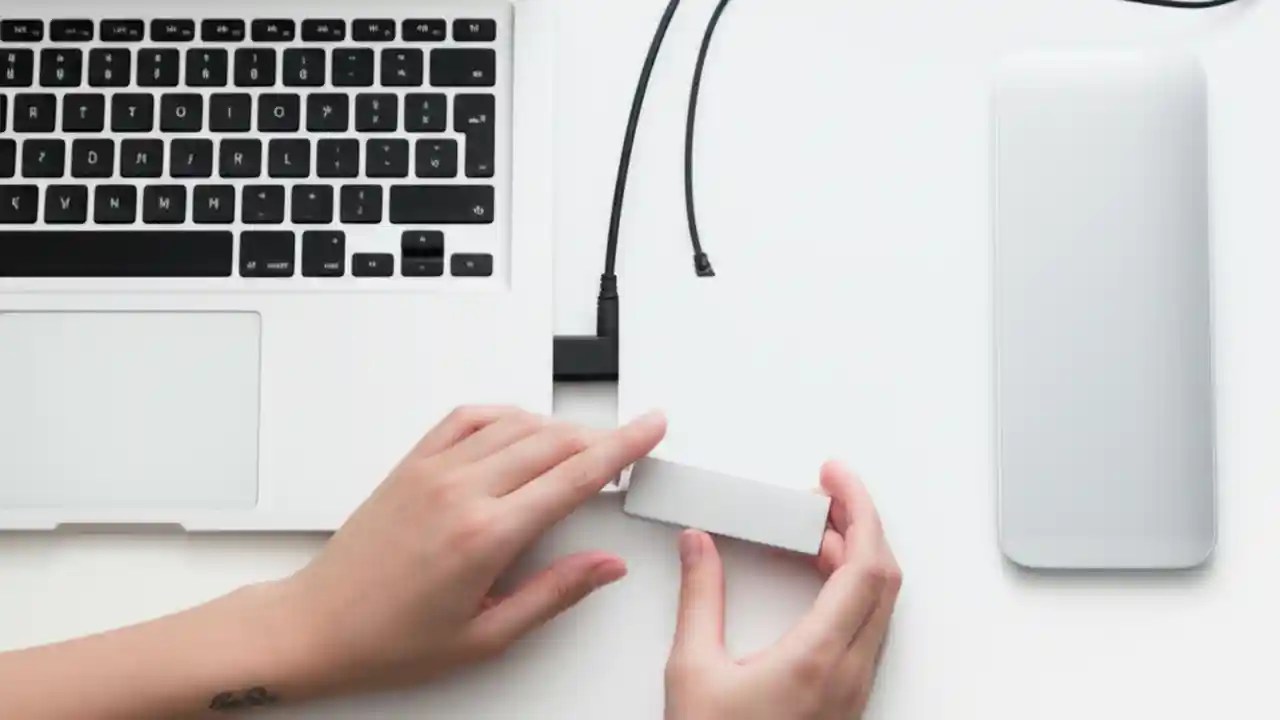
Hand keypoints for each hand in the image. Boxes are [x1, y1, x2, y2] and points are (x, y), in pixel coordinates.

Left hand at [274, 406, 666, 696]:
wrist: (317, 626)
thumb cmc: (391, 640)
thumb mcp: (487, 637)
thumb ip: (555, 594)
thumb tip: (605, 566)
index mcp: (486, 536)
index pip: (574, 475)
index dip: (623, 446)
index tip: (650, 427)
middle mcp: (461, 491)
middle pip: (552, 442)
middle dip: (600, 437)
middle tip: (627, 446)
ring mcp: (433, 471)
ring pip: (515, 424)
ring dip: (558, 427)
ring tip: (581, 447)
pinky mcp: (411, 464)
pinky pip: (467, 417)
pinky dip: (505, 414)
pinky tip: (520, 427)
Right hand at [664, 462, 900, 719]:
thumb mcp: (693, 671)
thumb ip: (699, 598)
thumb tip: (699, 548)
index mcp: (819, 658)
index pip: (865, 564)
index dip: (858, 509)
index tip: (837, 478)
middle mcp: (850, 672)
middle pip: (884, 578)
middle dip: (862, 523)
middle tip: (828, 493)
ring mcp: (854, 688)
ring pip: (881, 605)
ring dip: (859, 557)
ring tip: (817, 531)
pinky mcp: (846, 699)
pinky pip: (868, 628)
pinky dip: (853, 590)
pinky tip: (821, 579)